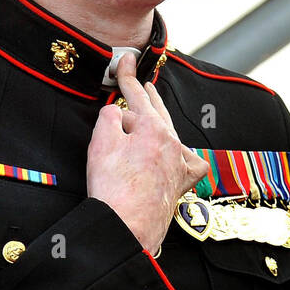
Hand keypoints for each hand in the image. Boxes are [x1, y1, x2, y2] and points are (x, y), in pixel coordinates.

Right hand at [85, 52, 208, 252]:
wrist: (126, 227)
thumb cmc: (112, 189)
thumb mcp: (100, 143)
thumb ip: (110, 118)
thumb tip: (118, 114)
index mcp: (154, 129)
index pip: (137, 96)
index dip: (127, 77)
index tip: (125, 61)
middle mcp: (173, 143)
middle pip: (158, 112)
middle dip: (147, 94)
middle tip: (140, 79)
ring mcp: (179, 164)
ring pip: (173, 133)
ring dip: (162, 120)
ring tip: (154, 108)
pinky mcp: (180, 184)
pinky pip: (189, 162)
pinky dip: (183, 153)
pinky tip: (179, 151)